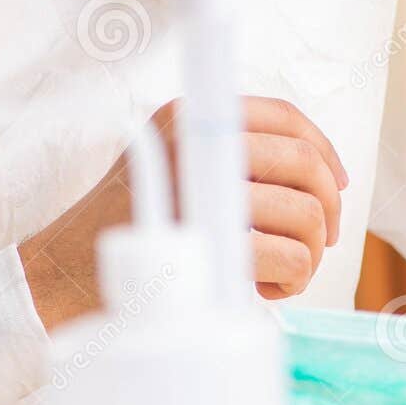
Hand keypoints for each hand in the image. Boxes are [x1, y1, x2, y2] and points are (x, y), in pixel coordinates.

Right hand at [154, 96, 346, 300]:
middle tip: (324, 238)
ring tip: (288, 269)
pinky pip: (288, 257)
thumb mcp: (173, 164)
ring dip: (310, 252)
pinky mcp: (208, 245)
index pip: (283, 116)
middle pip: (302, 162)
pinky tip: (268, 288)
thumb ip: (231, 157)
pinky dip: (293, 278)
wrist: (68, 271)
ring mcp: (200, 193)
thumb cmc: (134, 225)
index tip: (337, 184)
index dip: (324, 150)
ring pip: (303, 214)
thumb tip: (324, 175)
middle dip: (327, 207)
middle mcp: (194, 143)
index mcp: (191, 116)